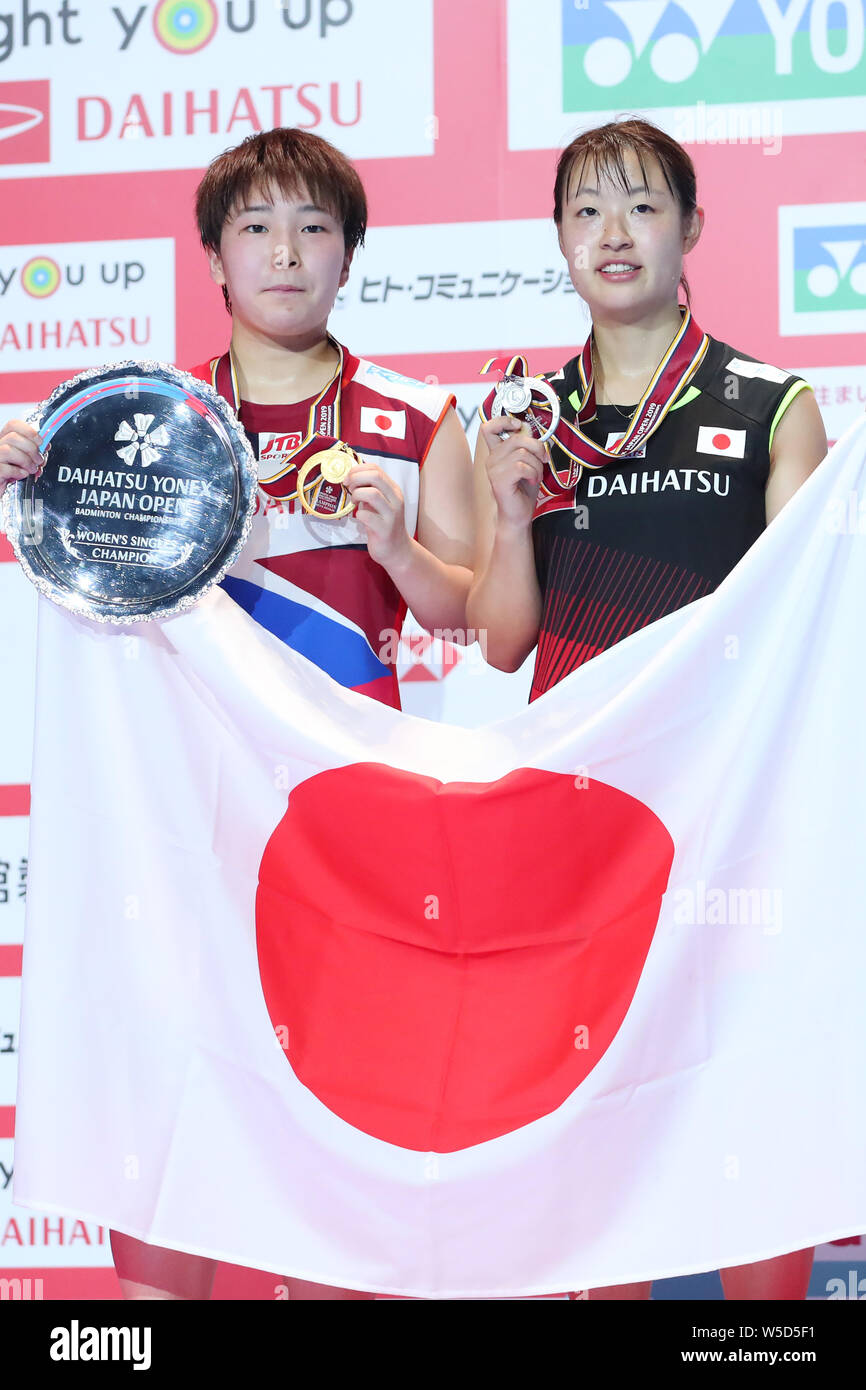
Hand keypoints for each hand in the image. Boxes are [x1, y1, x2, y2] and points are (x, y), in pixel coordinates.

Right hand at [0, 420, 42, 502]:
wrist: (2, 489)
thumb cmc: (12, 475)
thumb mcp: (24, 460)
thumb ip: (33, 452)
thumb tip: (45, 446)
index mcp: (4, 441)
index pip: (13, 425)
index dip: (29, 431)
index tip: (40, 441)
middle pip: (13, 436)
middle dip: (31, 448)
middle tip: (39, 460)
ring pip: (8, 450)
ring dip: (25, 460)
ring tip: (32, 469)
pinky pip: (5, 468)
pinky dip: (18, 472)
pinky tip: (22, 475)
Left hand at [345, 463, 409, 568]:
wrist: (396, 550)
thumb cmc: (383, 525)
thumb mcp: (379, 503)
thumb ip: (369, 490)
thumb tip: (350, 477)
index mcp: (393, 490)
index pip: (376, 469)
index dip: (358, 469)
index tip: (348, 477)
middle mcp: (396, 500)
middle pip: (376, 477)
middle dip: (356, 478)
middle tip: (348, 487)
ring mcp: (392, 515)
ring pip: (373, 494)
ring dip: (357, 494)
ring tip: (354, 502)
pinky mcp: (385, 530)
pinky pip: (367, 516)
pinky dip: (358, 514)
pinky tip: (358, 517)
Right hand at [480, 416, 546, 530]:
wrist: (518, 515)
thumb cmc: (523, 490)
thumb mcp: (529, 462)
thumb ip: (528, 446)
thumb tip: (533, 430)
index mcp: (497, 452)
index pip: (489, 427)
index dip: (505, 421)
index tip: (518, 426)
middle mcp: (492, 458)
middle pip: (517, 438)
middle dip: (536, 447)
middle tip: (542, 460)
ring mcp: (493, 469)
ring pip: (522, 453)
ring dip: (536, 465)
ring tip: (535, 476)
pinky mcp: (499, 480)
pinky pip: (522, 466)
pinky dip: (533, 474)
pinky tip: (531, 481)